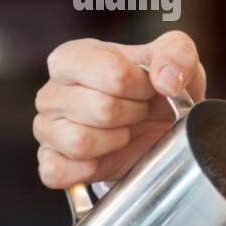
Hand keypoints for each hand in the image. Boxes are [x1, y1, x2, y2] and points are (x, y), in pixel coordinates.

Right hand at [34, 32, 206, 188]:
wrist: (162, 130)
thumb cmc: (160, 90)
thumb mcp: (179, 60)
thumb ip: (177, 53)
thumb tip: (165, 80)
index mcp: (74, 57)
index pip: (113, 75)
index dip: (141, 87)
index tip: (147, 88)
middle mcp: (52, 92)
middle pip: (101, 109)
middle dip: (133, 114)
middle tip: (138, 112)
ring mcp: (46, 129)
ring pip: (79, 141)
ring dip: (115, 141)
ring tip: (124, 131)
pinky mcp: (51, 163)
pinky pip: (57, 171)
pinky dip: (87, 170)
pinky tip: (105, 157)